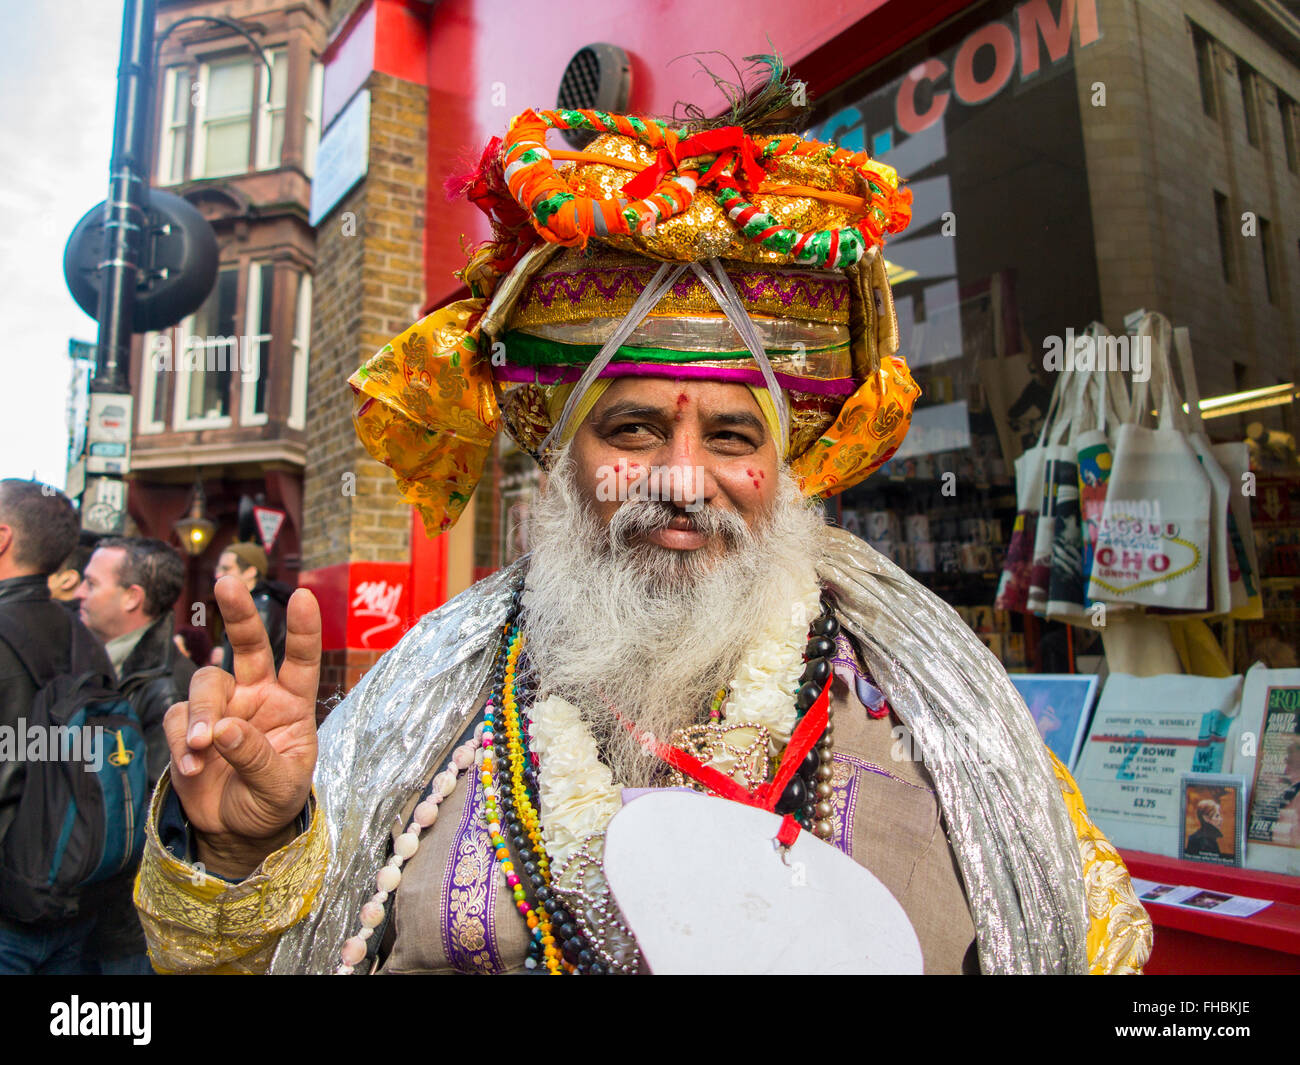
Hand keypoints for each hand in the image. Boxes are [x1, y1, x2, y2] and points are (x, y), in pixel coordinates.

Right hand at [163, 576, 320, 876]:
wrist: (237, 830)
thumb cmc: (271, 800)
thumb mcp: (279, 787)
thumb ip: (257, 757)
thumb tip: (225, 729)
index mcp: (292, 702)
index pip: (300, 659)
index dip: (303, 629)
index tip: (302, 597)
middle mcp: (257, 694)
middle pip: (247, 644)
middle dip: (238, 612)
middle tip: (227, 583)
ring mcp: (221, 707)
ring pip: (205, 683)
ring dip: (201, 713)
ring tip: (202, 747)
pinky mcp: (186, 725)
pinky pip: (176, 718)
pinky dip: (179, 742)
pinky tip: (193, 769)